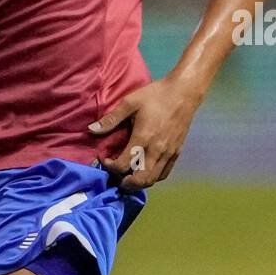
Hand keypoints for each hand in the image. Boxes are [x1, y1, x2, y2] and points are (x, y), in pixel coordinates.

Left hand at [88, 76, 201, 190]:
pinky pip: (164, 174)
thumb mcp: (129, 102)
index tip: (105, 159)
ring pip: (152, 180)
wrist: (184, 92)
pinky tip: (144, 169)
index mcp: (143, 139)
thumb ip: (111, 119)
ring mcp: (168, 154)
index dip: (110, 167)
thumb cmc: (156, 95)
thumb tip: (91, 130)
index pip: (123, 166)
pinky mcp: (176, 153)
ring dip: (138, 183)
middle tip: (116, 175)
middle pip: (140, 180)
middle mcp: (157, 151)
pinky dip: (152, 177)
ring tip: (128, 174)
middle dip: (124, 183)